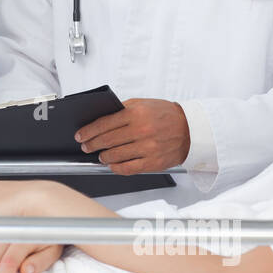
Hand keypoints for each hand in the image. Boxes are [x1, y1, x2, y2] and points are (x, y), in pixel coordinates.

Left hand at [74, 98, 189, 173]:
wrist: (191, 129)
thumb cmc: (166, 115)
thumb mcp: (144, 104)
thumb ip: (123, 109)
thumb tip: (101, 118)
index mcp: (136, 113)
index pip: (104, 123)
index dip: (89, 131)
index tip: (81, 135)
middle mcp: (141, 130)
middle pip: (107, 140)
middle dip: (92, 144)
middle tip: (86, 146)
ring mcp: (147, 148)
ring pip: (115, 156)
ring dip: (103, 156)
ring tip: (100, 155)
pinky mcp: (153, 162)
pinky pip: (128, 168)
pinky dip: (116, 168)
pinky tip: (112, 164)